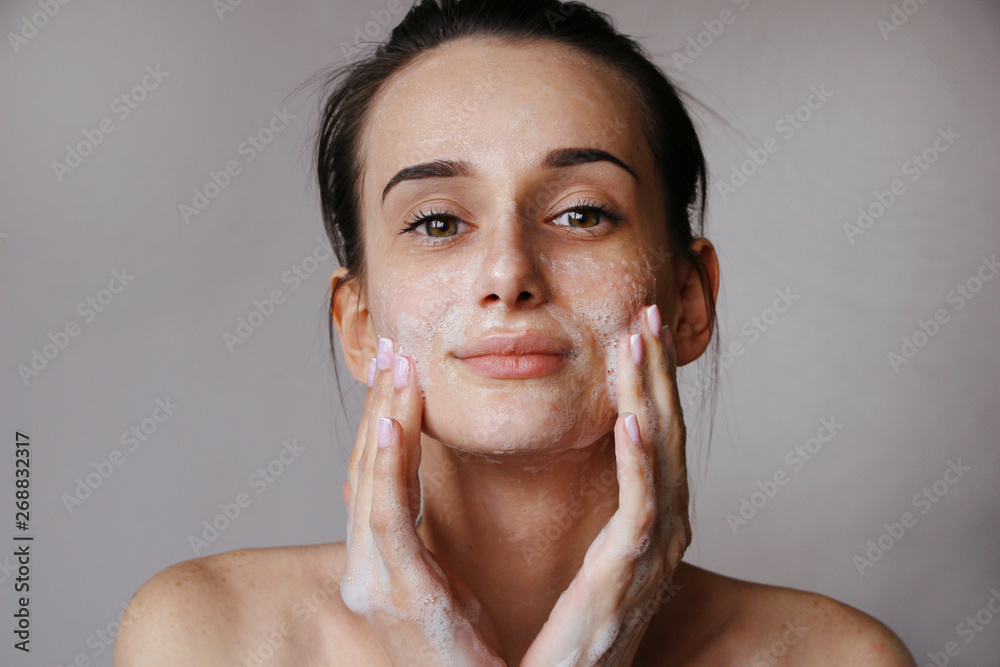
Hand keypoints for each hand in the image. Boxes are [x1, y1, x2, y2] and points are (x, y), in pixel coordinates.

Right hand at [340, 336, 506, 665]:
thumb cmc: (463, 654)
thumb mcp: (442, 587)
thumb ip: (425, 542)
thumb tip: (426, 499)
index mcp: (378, 563)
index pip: (375, 476)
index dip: (382, 420)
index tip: (397, 371)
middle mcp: (366, 569)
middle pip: (368, 469)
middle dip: (380, 406)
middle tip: (392, 348)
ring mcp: (377, 582)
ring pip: (374, 482)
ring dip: (385, 419)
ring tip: (398, 368)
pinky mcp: (403, 594)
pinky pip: (390, 520)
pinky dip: (387, 468)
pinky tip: (395, 424)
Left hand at [520, 304, 690, 666]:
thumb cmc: (576, 635)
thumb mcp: (592, 563)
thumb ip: (602, 518)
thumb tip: (592, 476)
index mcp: (647, 521)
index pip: (652, 434)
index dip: (648, 380)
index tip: (635, 328)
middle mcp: (661, 529)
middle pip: (664, 431)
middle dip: (656, 370)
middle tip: (648, 311)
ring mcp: (651, 551)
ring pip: (659, 455)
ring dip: (651, 395)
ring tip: (640, 341)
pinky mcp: (629, 575)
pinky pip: (641, 506)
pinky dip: (641, 460)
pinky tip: (633, 418)